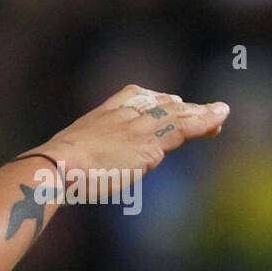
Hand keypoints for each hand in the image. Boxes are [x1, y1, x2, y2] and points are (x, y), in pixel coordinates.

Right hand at [22, 85, 228, 204]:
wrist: (54, 169)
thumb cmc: (51, 170)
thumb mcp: (67, 156)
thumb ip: (82, 156)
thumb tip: (72, 173)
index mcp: (102, 113)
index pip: (137, 97)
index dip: (156, 101)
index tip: (169, 103)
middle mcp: (123, 114)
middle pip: (161, 104)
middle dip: (183, 108)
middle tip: (204, 112)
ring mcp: (137, 126)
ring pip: (177, 115)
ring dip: (201, 114)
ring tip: (220, 113)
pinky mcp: (149, 142)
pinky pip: (184, 128)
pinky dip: (205, 121)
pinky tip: (219, 119)